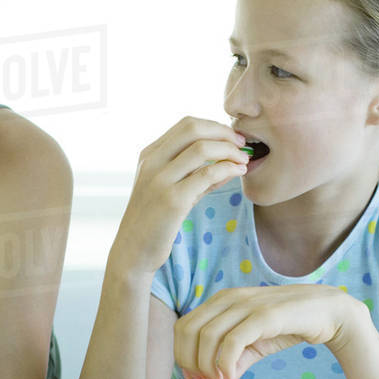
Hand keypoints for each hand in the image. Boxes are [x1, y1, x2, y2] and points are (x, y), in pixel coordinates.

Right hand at [112, 116, 249, 274]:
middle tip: (243, 145)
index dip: (215, 127)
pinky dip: (228, 169)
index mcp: (150, 155)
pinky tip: (238, 173)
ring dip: (230, 150)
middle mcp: (152, 162)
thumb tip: (230, 162)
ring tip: (244, 160)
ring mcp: (160, 180)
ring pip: (202, 148)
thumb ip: (197, 175)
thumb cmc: (155, 223)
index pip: (186, 125)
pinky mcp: (172, 200)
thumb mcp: (172, 191)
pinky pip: (206, 174)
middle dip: (224, 132)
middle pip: (193, 128)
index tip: (233, 138)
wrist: (133, 252)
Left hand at [173, 284, 367, 378]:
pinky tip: (230, 377)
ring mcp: (246, 304)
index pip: (183, 327)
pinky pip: (232, 341)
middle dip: (190, 362)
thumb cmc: (285, 326)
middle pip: (188, 331)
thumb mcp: (252, 347)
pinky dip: (225, 363)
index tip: (195, 377)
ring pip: (207, 336)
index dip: (182, 354)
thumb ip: (231, 365)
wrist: (326, 312)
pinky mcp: (264, 315)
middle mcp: (228, 298)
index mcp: (220, 301)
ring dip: (207, 366)